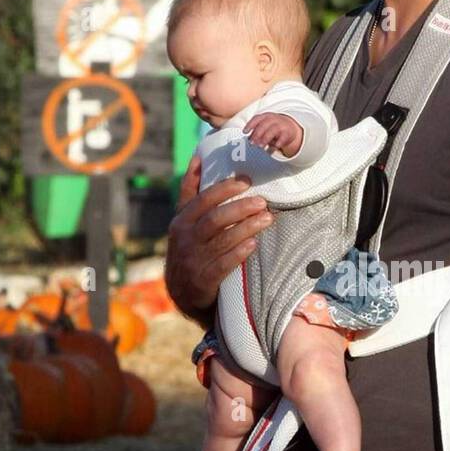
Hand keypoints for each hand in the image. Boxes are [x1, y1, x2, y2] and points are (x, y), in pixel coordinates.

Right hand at [165, 154, 274, 322]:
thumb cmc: (191, 248)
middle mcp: (185, 238)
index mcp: (181, 221)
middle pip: (214, 218)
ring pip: (222, 239)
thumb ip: (192, 193)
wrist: (184, 293)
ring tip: (267, 218)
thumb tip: (199, 157)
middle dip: (240, 208)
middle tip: (262, 201)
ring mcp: (193, 260)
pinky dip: (239, 252)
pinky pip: (223, 264)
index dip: (223, 188)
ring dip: (247, 227)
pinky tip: (254, 243)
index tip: (245, 180)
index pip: (201, 199)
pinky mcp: (204, 280)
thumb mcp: (185, 222)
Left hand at [243, 112, 302, 157]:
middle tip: (252, 143)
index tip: (245, 132)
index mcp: (266, 116)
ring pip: (272, 130)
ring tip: (260, 146)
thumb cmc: (273, 127)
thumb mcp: (265, 126)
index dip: (250, 125)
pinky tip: (275, 147)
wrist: (290, 127)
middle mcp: (273, 119)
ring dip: (265, 138)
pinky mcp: (287, 133)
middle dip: (257, 134)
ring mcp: (281, 125)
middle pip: (264, 125)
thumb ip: (257, 131)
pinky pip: (283, 137)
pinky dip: (279, 142)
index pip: (257, 119)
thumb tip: (249, 139)